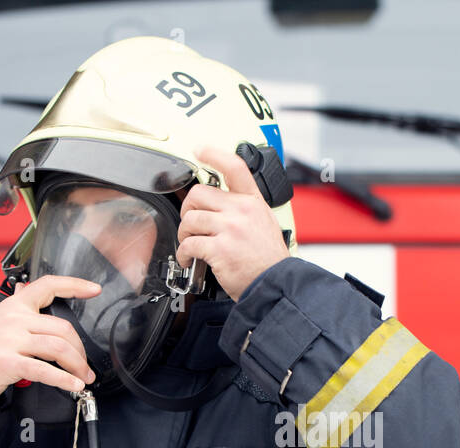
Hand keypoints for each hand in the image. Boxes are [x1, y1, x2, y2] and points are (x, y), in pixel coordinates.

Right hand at [0, 275, 100, 405]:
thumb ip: (17, 312)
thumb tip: (31, 296)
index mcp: (14, 306)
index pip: (47, 286)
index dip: (74, 285)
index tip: (94, 289)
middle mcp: (13, 319)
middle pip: (62, 328)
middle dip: (81, 350)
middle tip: (85, 364)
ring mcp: (9, 340)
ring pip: (58, 347)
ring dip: (77, 366)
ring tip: (84, 377)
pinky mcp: (7, 362)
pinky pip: (44, 369)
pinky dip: (64, 379)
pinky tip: (74, 384)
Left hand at [176, 144, 289, 300]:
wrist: (275, 284)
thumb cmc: (268, 260)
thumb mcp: (263, 223)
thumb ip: (243, 209)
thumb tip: (219, 204)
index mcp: (253, 202)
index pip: (234, 167)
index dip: (214, 154)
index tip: (200, 150)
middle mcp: (242, 211)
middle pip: (199, 194)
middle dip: (187, 208)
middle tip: (189, 221)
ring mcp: (230, 228)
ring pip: (190, 219)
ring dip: (184, 233)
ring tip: (189, 243)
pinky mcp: (220, 249)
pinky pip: (189, 244)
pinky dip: (184, 253)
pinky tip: (189, 259)